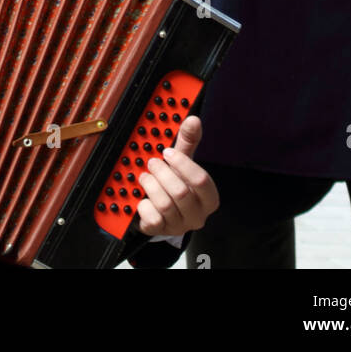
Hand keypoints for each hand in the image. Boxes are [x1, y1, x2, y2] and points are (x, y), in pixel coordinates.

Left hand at [136, 115, 218, 236]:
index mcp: (208, 197)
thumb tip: (193, 119)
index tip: (168, 151)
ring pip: (165, 205)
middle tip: (152, 162)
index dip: (182, 164)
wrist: (160, 210)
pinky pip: (152, 218)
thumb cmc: (176, 183)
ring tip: (145, 176)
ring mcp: (179, 226)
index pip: (201, 180)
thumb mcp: (183, 162)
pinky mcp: (161, 232)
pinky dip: (143, 204)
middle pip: (181, 192)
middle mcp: (197, 215)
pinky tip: (142, 197)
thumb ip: (188, 141)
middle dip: (163, 173)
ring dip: (151, 185)